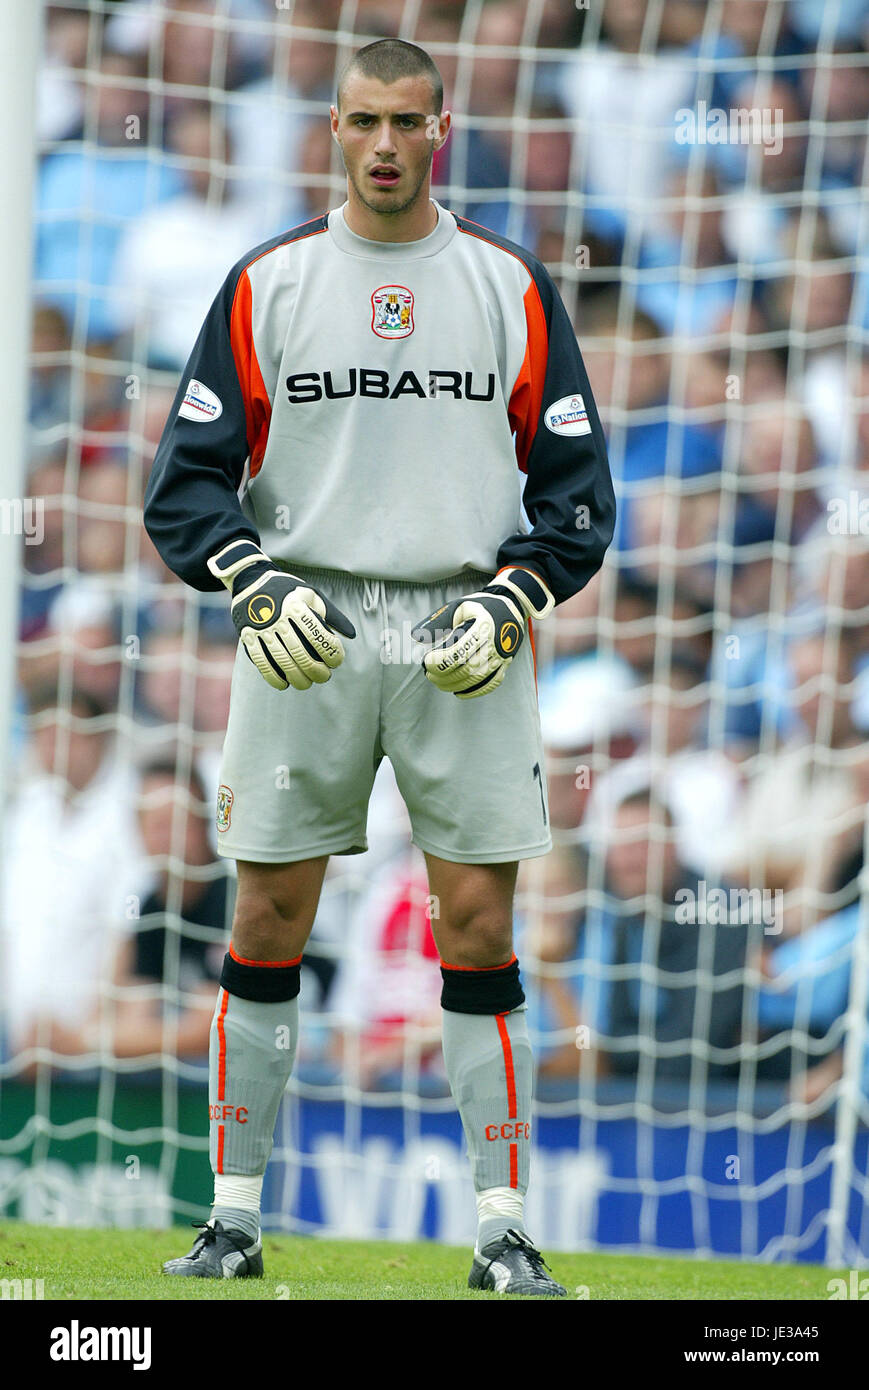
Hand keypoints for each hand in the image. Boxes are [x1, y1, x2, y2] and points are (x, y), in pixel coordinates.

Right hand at [208, 539, 355, 690]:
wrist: (251, 580)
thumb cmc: (289, 591)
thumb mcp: (312, 595)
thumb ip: (333, 615)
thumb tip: (352, 635)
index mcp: (297, 607)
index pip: (318, 637)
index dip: (331, 653)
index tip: (336, 662)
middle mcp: (279, 619)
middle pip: (300, 653)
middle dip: (316, 671)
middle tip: (324, 677)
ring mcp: (262, 629)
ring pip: (282, 661)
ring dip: (298, 678)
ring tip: (307, 683)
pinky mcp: (248, 637)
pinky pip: (261, 662)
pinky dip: (273, 677)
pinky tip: (284, 684)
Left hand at [412, 566, 553, 698]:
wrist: (511, 607)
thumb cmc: (480, 607)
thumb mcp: (458, 607)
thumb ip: (438, 621)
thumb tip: (416, 637)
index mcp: (483, 626)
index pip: (459, 651)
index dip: (441, 661)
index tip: (426, 661)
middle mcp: (495, 643)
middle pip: (467, 668)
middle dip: (444, 675)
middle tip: (429, 674)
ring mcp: (502, 656)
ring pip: (477, 679)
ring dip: (454, 685)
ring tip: (438, 682)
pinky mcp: (505, 664)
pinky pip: (491, 683)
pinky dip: (474, 692)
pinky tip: (458, 692)